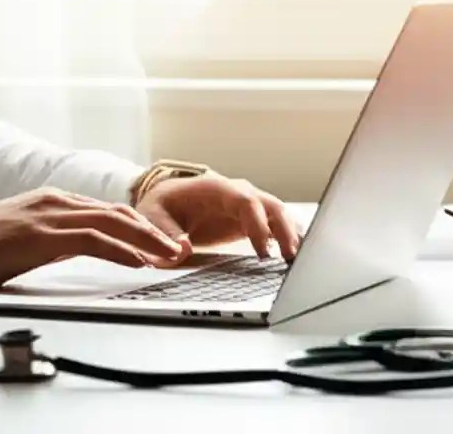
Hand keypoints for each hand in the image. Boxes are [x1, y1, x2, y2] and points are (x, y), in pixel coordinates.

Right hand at [0, 188, 184, 289]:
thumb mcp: (25, 239)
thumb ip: (54, 240)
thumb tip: (83, 252)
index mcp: (51, 200)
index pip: (107, 211)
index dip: (139, 227)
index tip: (161, 244)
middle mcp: (54, 200)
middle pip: (117, 212)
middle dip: (152, 231)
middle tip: (178, 249)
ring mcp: (48, 214)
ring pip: (112, 222)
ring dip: (146, 241)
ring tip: (170, 257)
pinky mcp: (41, 235)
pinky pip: (92, 240)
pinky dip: (120, 250)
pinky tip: (138, 262)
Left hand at [135, 172, 301, 262]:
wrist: (168, 199)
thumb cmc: (162, 205)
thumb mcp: (152, 215)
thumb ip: (164, 232)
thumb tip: (182, 248)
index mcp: (217, 189)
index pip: (246, 201)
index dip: (259, 226)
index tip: (264, 253)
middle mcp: (239, 195)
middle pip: (272, 207)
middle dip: (286, 232)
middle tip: (291, 259)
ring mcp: (250, 207)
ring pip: (281, 216)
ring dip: (293, 237)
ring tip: (299, 263)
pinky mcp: (254, 222)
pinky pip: (278, 228)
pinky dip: (290, 241)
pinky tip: (298, 260)